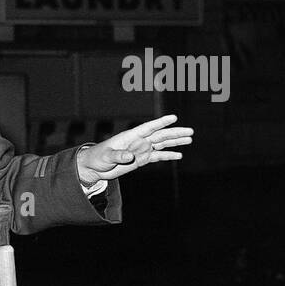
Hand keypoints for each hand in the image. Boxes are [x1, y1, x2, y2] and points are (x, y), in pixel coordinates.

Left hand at [76, 115, 193, 182]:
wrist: (94, 167)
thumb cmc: (97, 158)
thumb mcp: (106, 156)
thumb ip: (118, 155)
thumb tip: (130, 156)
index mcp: (130, 136)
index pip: (148, 127)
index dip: (161, 122)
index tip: (174, 118)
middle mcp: (138, 141)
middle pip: (160, 135)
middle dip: (175, 133)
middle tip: (190, 131)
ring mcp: (141, 150)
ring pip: (162, 144)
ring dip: (175, 142)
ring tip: (189, 139)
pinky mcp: (141, 159)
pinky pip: (157, 156)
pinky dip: (168, 155)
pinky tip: (179, 155)